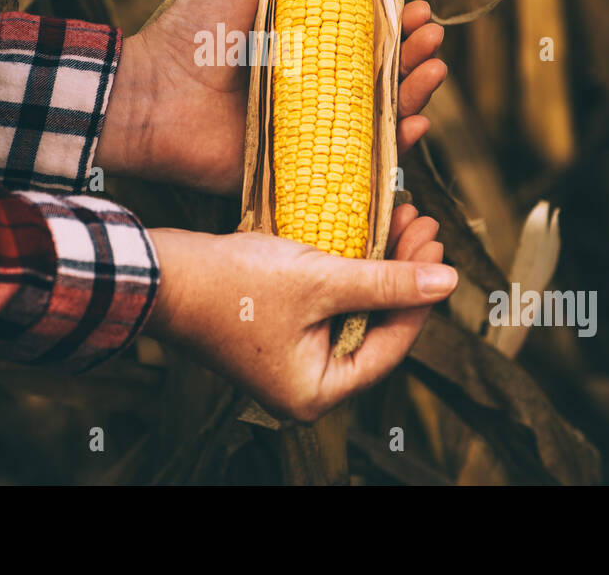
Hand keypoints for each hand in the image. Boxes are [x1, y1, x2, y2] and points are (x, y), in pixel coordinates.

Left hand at [97, 0, 447, 192]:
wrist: (154, 98)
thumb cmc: (192, 31)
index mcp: (303, 36)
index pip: (368, 27)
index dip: (399, 18)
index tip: (418, 8)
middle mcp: (313, 79)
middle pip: (383, 69)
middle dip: (415, 54)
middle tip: (430, 40)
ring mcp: (311, 123)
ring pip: (379, 111)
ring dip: (415, 94)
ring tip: (430, 73)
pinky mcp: (303, 160)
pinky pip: (357, 159)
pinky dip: (392, 147)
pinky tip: (413, 126)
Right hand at [144, 203, 453, 422]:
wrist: (159, 273)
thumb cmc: (233, 285)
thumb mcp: (319, 279)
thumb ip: (386, 281)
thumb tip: (449, 280)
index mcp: (316, 391)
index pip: (391, 345)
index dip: (420, 294)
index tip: (437, 245)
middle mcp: (305, 382)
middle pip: (375, 325)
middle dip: (401, 271)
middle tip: (423, 223)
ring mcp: (288, 356)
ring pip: (353, 308)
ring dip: (377, 263)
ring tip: (401, 217)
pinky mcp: (276, 328)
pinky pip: (326, 302)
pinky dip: (348, 267)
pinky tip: (366, 232)